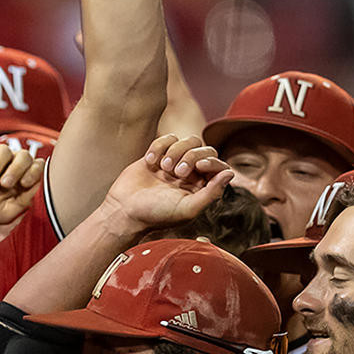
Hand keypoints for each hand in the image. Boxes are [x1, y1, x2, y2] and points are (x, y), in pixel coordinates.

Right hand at [0, 139, 44, 226]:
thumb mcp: (5, 213)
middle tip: (4, 184)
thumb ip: (23, 201)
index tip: (23, 184)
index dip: (34, 171)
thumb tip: (36, 184)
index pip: (36, 165)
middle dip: (16, 170)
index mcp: (20, 178)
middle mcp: (9, 163)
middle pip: (24, 155)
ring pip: (4, 151)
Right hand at [101, 133, 233, 230]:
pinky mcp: (157, 155)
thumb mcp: (187, 209)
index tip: (198, 167)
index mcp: (201, 188)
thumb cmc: (156, 215)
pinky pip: (167, 138)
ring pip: (187, 140)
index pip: (219, 166)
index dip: (212, 162)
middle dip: (192, 155)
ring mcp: (173, 163)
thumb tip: (230, 173)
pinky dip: (159, 146)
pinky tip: (150, 161)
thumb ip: (211, 193)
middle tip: (177, 172)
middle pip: (205, 149)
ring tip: (163, 168)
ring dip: (176, 151)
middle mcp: (190, 174)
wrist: (123, 211)